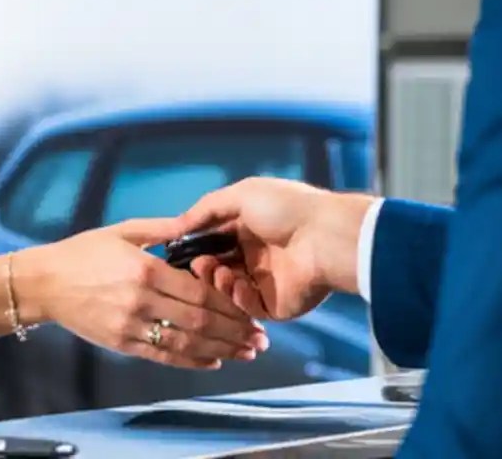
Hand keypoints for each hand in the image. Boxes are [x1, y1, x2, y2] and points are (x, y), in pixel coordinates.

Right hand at [16, 216, 268, 369]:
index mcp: (146, 269)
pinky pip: (163, 356)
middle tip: (260, 338)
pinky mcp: (121, 343)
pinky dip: (191, 361)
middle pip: (199, 321)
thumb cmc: (82, 253)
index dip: (230, 304)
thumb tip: (195, 224)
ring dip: (220, 350)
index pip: (199, 292)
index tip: (252, 309)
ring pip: (185, 343)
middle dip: (234, 331)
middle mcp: (141, 300)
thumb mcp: (122, 231)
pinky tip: (212, 361)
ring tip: (245, 353)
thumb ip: (162, 229)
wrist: (45, 283)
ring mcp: (131, 325)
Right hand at [182, 178, 372, 321]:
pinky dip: (236, 298)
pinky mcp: (274, 306)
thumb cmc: (287, 209)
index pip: (211, 244)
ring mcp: (264, 283)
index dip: (194, 248)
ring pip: (226, 292)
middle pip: (215, 270)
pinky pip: (245, 308)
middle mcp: (253, 257)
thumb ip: (205, 209)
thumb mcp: (241, 195)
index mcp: (246, 230)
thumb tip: (175, 225)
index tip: (177, 252)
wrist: (326, 236)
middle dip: (202, 268)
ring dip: (216, 282)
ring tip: (217, 272)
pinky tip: (236, 283)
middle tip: (197, 265)